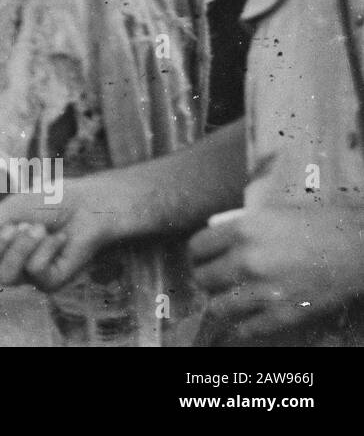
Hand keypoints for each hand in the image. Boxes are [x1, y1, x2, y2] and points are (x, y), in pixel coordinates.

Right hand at [0, 178, 118, 289]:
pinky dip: (45, 250)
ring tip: (38, 228)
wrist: (86, 206)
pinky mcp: (49, 282)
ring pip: (6, 276)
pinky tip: (59, 239)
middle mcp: (7, 262)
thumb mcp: (11, 208)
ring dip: (21, 248)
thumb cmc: (48, 202)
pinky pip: (35, 272)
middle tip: (12, 226)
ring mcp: (27, 275)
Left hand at [190, 200, 363, 340]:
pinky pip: (246, 329)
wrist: (359, 247)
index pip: (196, 247)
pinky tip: (246, 320)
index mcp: (242, 230)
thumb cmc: (318, 225)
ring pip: (218, 306)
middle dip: (208, 279)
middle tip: (217, 280)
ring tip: (229, 300)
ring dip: (221, 303)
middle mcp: (247, 260)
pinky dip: (242, 326)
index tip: (203, 259)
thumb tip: (215, 237)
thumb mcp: (270, 215)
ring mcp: (264, 290)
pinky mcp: (283, 314)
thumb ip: (240, 227)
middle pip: (203, 278)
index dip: (197, 255)